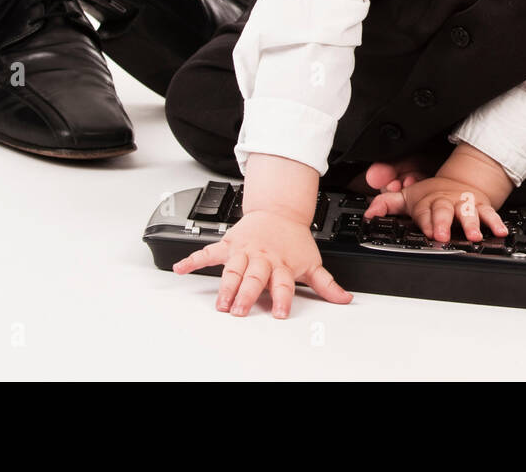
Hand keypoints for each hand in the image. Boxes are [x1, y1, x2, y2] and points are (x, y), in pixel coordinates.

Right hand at [172, 208, 351, 317]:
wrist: (279, 211)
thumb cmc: (294, 240)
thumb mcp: (312, 261)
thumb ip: (326, 284)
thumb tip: (345, 299)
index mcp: (282, 264)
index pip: (283, 284)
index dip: (282, 298)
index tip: (279, 313)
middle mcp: (262, 258)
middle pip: (254, 278)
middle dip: (246, 294)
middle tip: (239, 311)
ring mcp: (244, 251)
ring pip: (232, 269)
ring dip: (225, 286)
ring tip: (219, 302)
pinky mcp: (229, 246)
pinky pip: (208, 252)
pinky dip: (193, 260)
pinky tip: (180, 268)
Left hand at [364, 176, 508, 242]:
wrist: (461, 181)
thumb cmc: (433, 194)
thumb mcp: (409, 196)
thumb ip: (388, 204)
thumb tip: (369, 213)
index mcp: (428, 201)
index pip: (424, 212)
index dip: (426, 221)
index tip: (428, 231)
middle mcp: (447, 202)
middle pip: (444, 212)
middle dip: (444, 223)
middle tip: (442, 236)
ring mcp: (464, 204)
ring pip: (468, 213)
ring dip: (471, 224)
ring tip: (474, 236)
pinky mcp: (480, 206)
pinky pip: (490, 214)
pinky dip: (495, 222)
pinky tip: (500, 232)